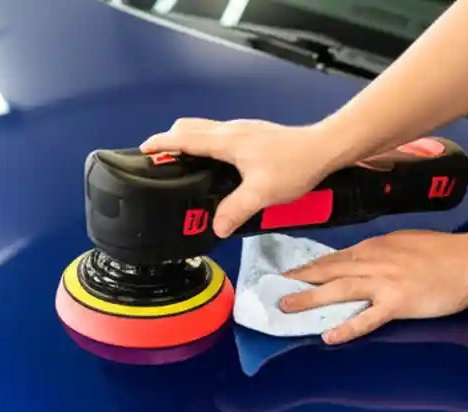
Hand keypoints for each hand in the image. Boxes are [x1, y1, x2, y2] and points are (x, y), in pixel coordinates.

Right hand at [140, 119, 343, 237]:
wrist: (325, 148)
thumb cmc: (296, 164)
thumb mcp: (261, 194)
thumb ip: (234, 211)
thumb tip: (216, 227)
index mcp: (226, 141)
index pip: (183, 138)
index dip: (160, 144)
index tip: (143, 150)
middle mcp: (231, 130)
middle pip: (189, 128)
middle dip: (171, 140)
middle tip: (161, 161)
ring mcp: (243, 130)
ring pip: (205, 130)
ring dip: (189, 141)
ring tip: (183, 164)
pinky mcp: (253, 135)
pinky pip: (219, 135)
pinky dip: (207, 145)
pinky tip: (215, 165)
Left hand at [280, 230, 467, 343]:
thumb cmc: (443, 252)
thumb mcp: (404, 242)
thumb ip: (378, 252)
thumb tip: (356, 260)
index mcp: (374, 247)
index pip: (333, 258)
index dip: (308, 268)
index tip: (287, 274)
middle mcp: (373, 262)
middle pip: (328, 271)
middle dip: (298, 281)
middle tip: (272, 289)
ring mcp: (385, 282)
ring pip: (339, 290)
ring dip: (310, 299)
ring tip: (286, 308)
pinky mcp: (398, 303)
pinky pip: (367, 318)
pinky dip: (347, 327)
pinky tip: (329, 337)